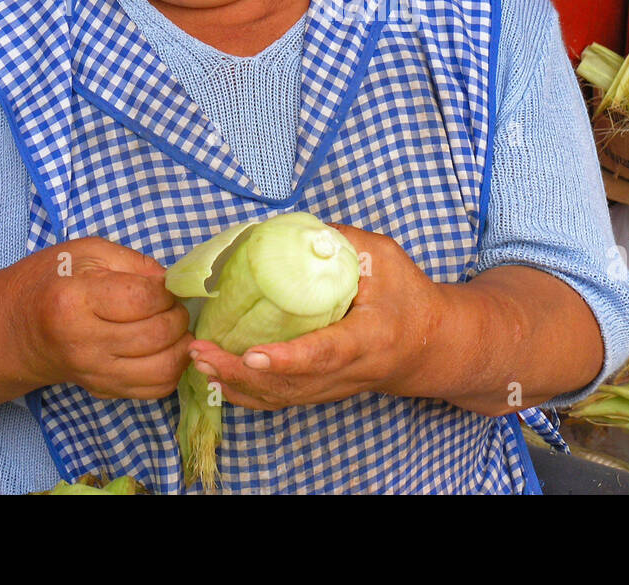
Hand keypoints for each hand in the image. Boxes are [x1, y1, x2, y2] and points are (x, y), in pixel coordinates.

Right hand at [15, 237, 192, 399]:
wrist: (13, 329)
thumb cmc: (50, 281)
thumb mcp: (86, 253)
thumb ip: (135, 263)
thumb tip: (175, 285)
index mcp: (76, 302)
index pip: (145, 300)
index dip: (166, 291)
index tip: (162, 285)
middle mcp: (84, 344)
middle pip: (158, 335)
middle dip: (177, 315)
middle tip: (170, 304)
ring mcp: (93, 374)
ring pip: (164, 369)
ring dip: (181, 345)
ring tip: (171, 327)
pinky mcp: (102, 391)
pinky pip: (154, 390)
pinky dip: (171, 369)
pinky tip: (163, 348)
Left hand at [186, 225, 442, 410]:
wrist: (430, 346)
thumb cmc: (409, 297)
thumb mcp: (385, 258)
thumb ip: (341, 242)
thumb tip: (287, 230)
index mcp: (369, 339)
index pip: (325, 354)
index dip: (287, 358)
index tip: (251, 355)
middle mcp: (348, 373)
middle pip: (290, 384)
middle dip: (241, 373)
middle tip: (200, 352)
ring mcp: (332, 389)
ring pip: (279, 397)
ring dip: (234, 384)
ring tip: (197, 361)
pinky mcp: (320, 393)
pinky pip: (278, 399)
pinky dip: (243, 392)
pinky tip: (214, 374)